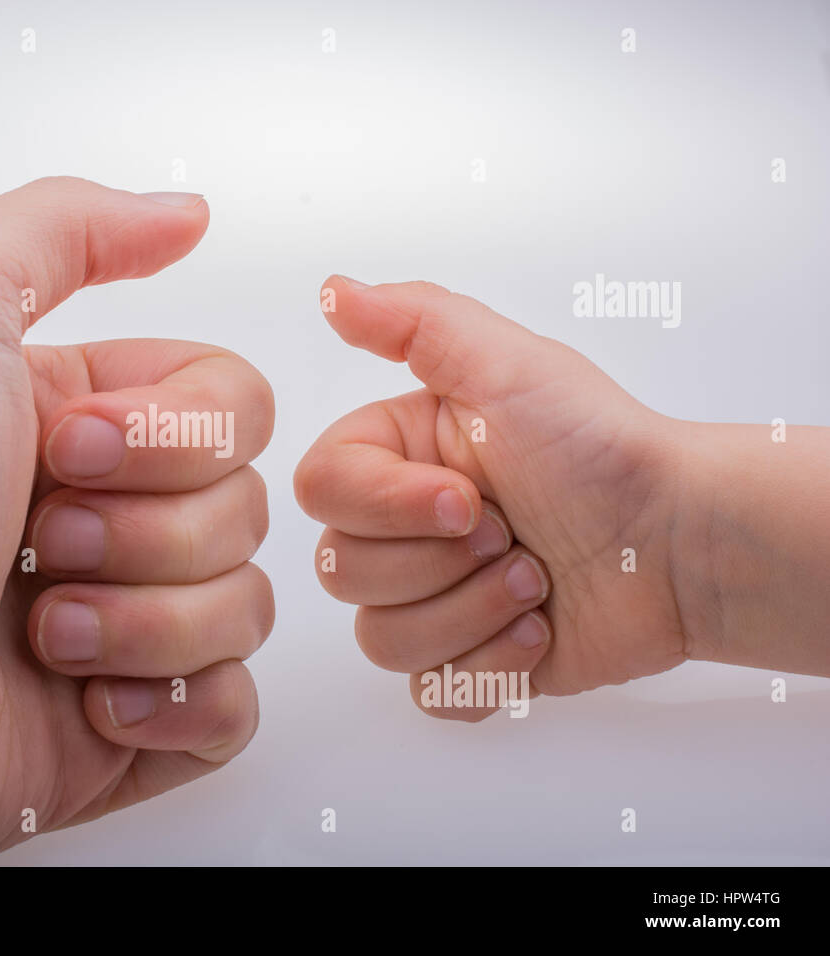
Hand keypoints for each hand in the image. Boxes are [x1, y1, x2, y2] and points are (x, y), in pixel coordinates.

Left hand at [0, 177, 275, 862]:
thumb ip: (69, 229)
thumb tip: (186, 216)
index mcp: (78, 421)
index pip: (233, 404)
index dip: (180, 430)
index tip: (69, 444)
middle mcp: (103, 518)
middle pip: (246, 505)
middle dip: (148, 528)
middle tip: (38, 540)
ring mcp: (118, 628)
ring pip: (246, 605)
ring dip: (147, 618)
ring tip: (40, 631)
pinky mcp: (120, 730)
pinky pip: (229, 709)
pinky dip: (175, 704)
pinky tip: (86, 702)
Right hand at [295, 278, 694, 718]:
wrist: (683, 543)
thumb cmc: (603, 448)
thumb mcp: (509, 366)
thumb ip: (414, 322)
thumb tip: (333, 290)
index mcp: (396, 454)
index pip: (320, 491)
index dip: (385, 506)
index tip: (468, 495)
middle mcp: (403, 525)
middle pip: (339, 571)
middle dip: (440, 563)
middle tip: (514, 534)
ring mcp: (431, 596)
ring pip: (379, 637)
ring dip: (472, 612)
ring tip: (537, 581)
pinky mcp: (466, 660)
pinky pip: (429, 689)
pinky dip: (489, 667)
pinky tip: (538, 630)